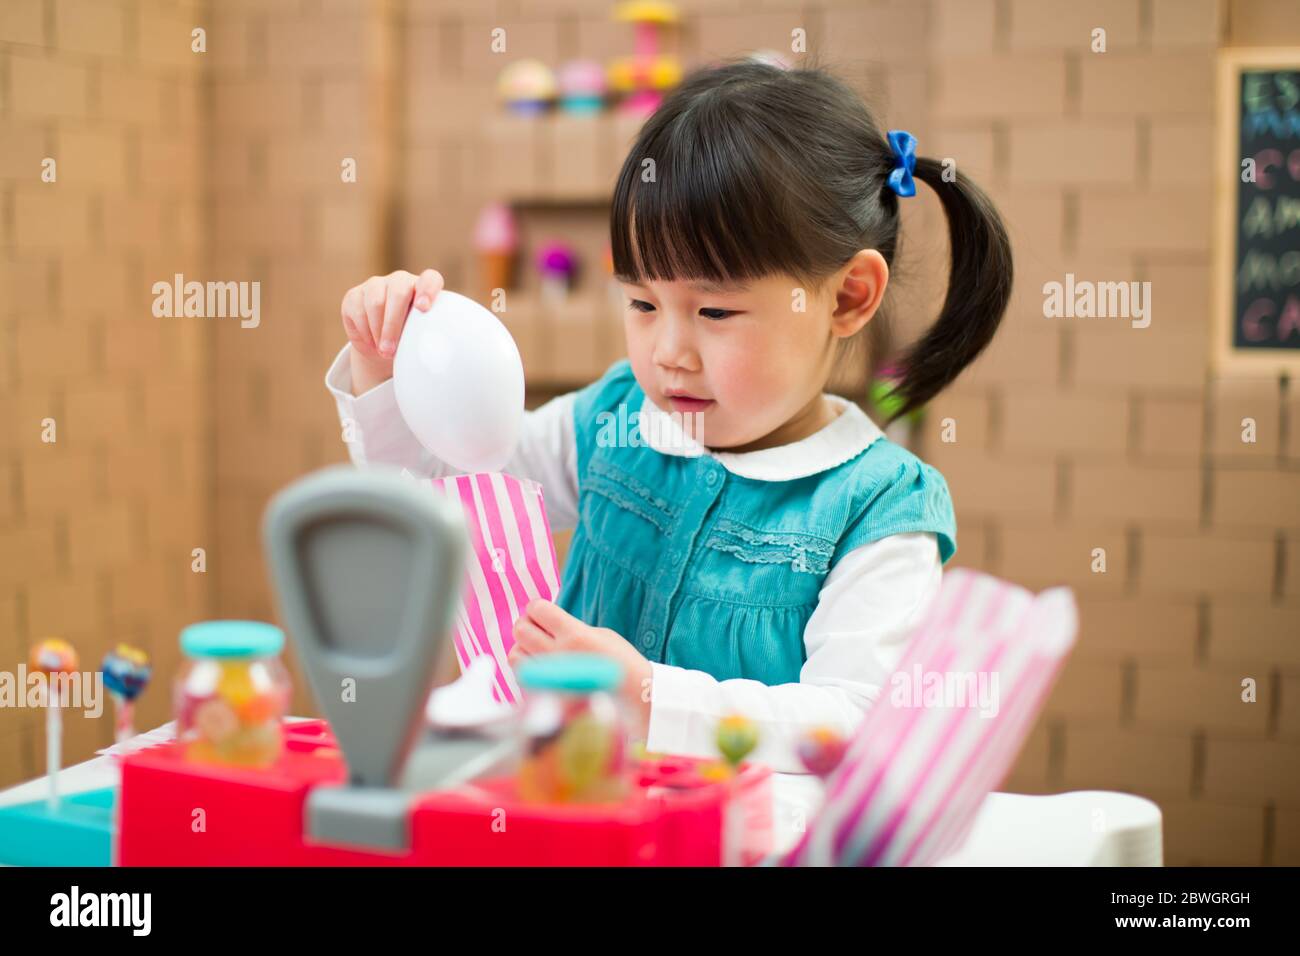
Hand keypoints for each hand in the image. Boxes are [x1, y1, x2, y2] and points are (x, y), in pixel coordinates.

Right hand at [340, 268, 442, 393]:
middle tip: (391, 351)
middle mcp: (400, 281)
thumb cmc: (410, 340)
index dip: (428, 290)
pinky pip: (358, 311)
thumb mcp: (423, 340)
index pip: (430, 279)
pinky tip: (372, 342)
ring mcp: (375, 285)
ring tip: (384, 351)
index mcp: (423, 288)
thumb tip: (441, 358)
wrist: (383, 346)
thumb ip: (432, 338)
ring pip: (375, 303)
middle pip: (398, 292)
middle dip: (394, 324)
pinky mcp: (354, 295)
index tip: (423, 309)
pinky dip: (364, 332)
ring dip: (379, 332)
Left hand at [509, 599, 652, 732]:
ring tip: (535, 647)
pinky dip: (527, 667)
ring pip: (514, 654)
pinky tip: (540, 665)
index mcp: (575, 635)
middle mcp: (558, 655)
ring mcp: (550, 677)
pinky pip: (522, 676)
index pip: (538, 609)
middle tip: (536, 626)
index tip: (542, 611)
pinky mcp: (546, 694)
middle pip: (521, 629)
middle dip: (526, 623)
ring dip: (522, 646)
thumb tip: (543, 622)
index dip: (537, 607)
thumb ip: (569, 627)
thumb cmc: (619, 661)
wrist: (631, 696)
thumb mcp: (600, 633)